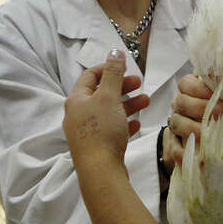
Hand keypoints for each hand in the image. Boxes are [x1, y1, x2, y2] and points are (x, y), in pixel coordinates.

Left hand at [64, 50, 149, 164]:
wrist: (100, 172)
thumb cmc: (102, 130)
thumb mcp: (109, 96)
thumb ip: (113, 73)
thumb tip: (114, 51)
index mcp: (76, 100)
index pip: (90, 76)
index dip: (108, 68)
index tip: (126, 67)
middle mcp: (77, 115)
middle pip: (100, 94)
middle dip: (122, 87)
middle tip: (139, 83)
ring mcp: (86, 132)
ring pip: (108, 112)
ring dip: (127, 104)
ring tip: (146, 101)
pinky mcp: (96, 147)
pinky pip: (111, 129)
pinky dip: (124, 123)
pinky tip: (137, 123)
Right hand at [167, 74, 221, 166]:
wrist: (203, 136)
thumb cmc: (217, 112)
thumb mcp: (221, 99)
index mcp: (188, 91)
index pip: (186, 84)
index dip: (199, 87)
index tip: (218, 92)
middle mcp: (179, 106)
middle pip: (181, 102)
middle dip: (200, 106)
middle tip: (221, 112)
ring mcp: (175, 124)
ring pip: (176, 123)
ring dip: (192, 128)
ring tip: (208, 135)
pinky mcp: (174, 144)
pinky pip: (174, 148)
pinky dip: (184, 153)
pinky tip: (197, 157)